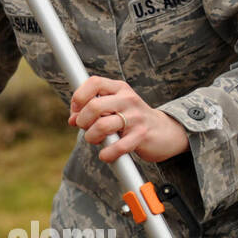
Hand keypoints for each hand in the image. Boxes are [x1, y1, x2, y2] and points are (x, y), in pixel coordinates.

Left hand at [68, 76, 189, 163]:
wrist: (165, 131)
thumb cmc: (132, 118)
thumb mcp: (114, 107)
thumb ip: (93, 109)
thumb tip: (72, 119)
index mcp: (119, 88)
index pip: (94, 82)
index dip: (79, 97)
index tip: (76, 111)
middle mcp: (128, 99)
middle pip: (94, 106)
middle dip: (82, 121)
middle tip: (85, 128)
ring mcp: (136, 117)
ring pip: (102, 126)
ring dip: (92, 137)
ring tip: (95, 139)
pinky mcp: (141, 135)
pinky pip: (118, 146)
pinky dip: (107, 154)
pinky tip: (105, 154)